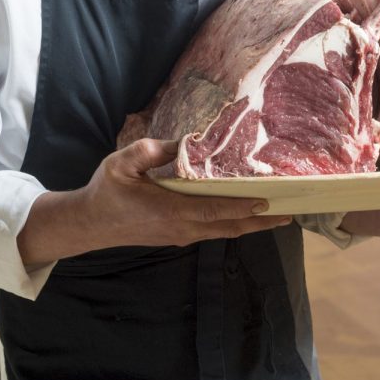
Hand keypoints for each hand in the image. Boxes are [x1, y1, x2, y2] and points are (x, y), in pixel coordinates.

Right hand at [22, 139, 291, 264]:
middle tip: (290, 213)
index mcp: (172, 210)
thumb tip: (181, 142)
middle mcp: (182, 228)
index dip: (244, 207)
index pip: (217, 210)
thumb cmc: (106, 190)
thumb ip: (149, 151)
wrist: (89, 223)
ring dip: (251, 225)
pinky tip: (245, 216)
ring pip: (224, 233)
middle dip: (261, 221)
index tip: (269, 201)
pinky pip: (213, 232)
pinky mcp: (177, 236)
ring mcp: (181, 235)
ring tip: (277, 216)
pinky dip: (233, 225)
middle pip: (230, 227)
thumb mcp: (122, 163)